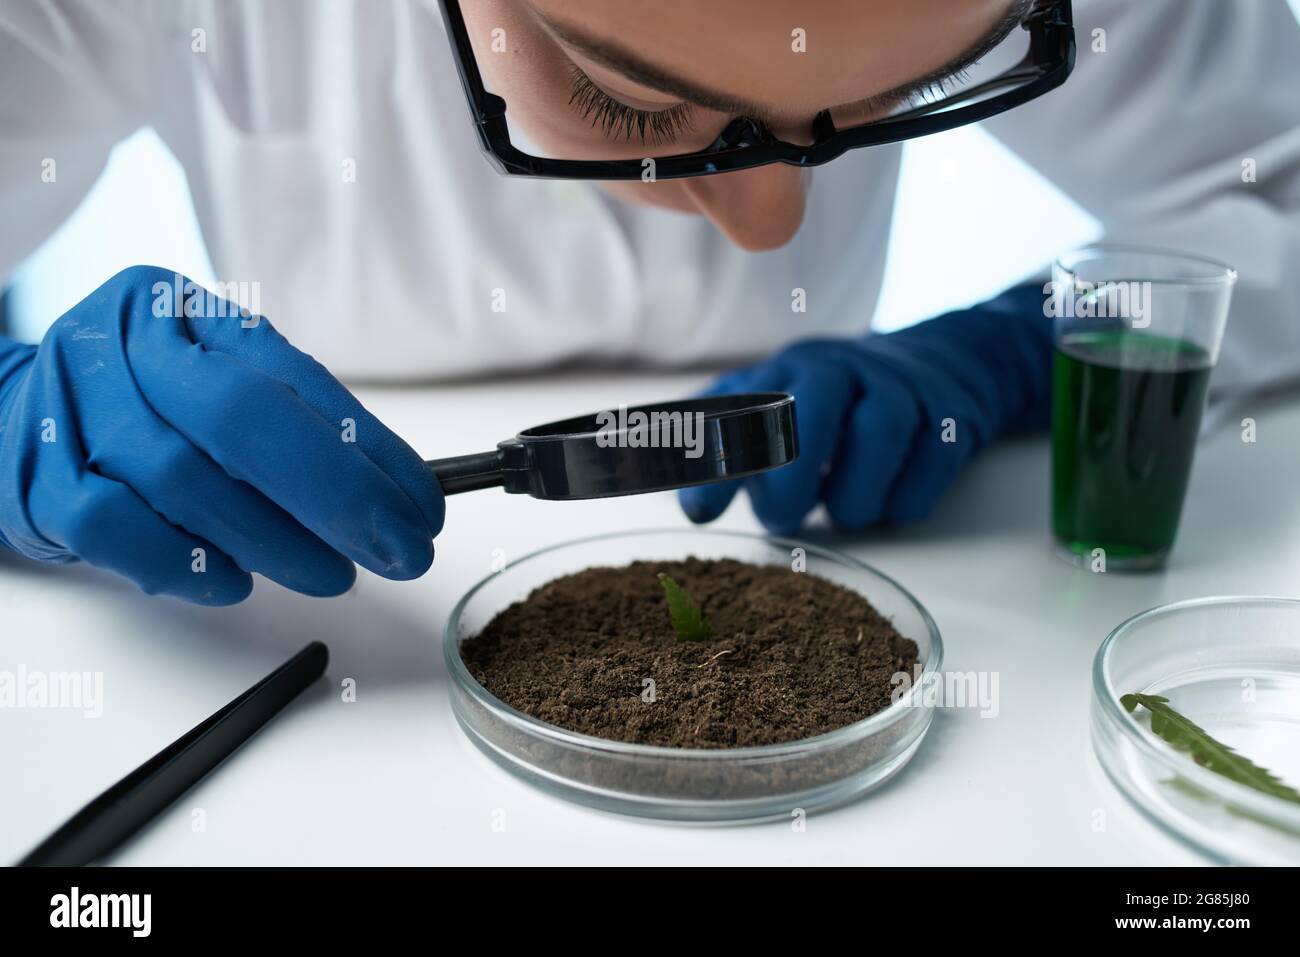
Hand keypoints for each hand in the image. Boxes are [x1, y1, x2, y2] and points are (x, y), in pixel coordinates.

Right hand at [0, 266, 443, 603]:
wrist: (11, 415)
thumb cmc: (146, 407)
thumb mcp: (221, 385)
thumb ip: (297, 425)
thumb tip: (397, 495)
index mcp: (188, 311)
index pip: (296, 380)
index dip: (370, 452)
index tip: (421, 510)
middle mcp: (128, 346)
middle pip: (243, 419)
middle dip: (336, 496)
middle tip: (395, 550)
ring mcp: (74, 410)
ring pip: (186, 479)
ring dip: (275, 541)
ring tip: (331, 574)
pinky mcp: (39, 481)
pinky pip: (120, 529)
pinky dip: (188, 564)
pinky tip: (235, 583)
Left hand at [678, 284, 1051, 532]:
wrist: (944, 362)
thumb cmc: (839, 401)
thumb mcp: (775, 401)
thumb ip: (722, 440)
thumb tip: (677, 487)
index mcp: (787, 368)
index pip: (740, 411)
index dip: (716, 462)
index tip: (698, 512)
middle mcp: (842, 368)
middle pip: (809, 416)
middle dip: (789, 484)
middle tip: (784, 517)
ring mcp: (901, 387)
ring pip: (877, 437)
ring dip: (853, 497)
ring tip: (842, 510)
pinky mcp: (952, 416)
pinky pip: (928, 467)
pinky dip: (903, 501)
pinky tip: (887, 503)